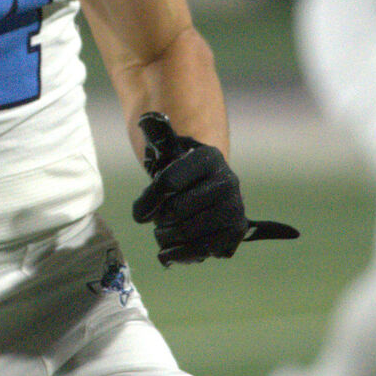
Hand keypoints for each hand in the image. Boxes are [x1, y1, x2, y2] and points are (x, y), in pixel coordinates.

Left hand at [132, 113, 295, 265]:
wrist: (208, 189)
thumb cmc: (182, 172)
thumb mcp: (168, 151)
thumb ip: (156, 136)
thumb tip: (145, 120)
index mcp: (209, 158)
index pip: (167, 182)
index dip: (148, 200)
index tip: (140, 212)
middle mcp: (228, 182)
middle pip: (177, 211)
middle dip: (160, 220)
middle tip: (158, 221)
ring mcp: (235, 208)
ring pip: (187, 232)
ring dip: (167, 238)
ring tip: (163, 234)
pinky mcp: (235, 233)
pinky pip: (203, 250)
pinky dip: (181, 255)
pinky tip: (171, 252)